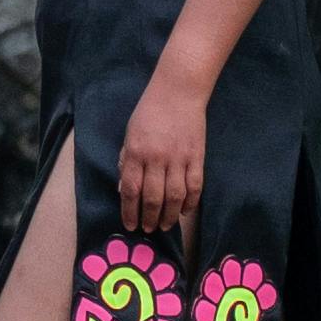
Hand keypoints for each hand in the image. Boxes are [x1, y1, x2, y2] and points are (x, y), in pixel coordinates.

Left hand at [117, 72, 210, 231]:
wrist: (178, 92)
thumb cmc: (149, 112)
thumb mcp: (130, 134)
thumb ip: (126, 161)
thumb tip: (124, 189)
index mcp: (136, 152)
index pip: (131, 189)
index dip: (129, 211)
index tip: (130, 225)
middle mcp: (156, 158)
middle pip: (153, 197)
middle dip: (149, 217)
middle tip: (148, 229)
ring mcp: (179, 158)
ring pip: (174, 196)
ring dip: (169, 215)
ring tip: (164, 225)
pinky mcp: (197, 157)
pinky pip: (194, 186)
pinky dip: (190, 203)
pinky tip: (185, 212)